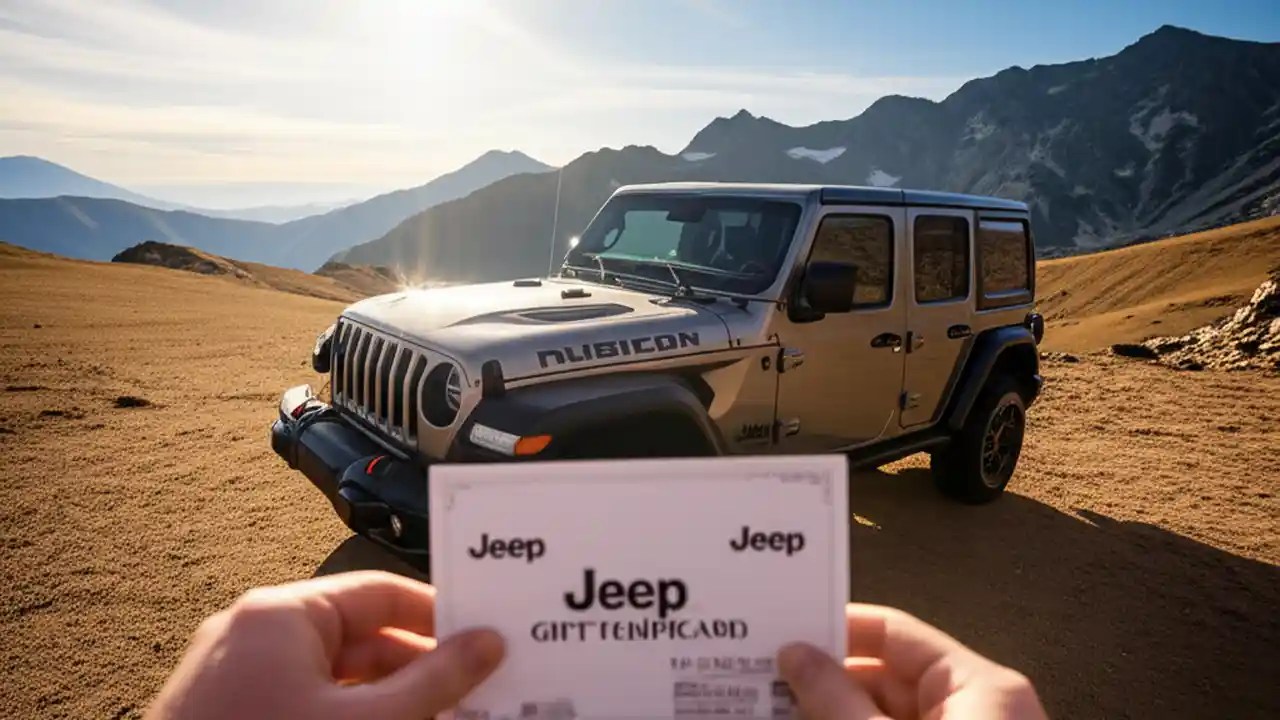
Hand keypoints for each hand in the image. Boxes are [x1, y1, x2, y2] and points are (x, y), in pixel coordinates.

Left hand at [147, 571, 503, 719]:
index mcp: (280, 615)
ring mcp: (236, 681)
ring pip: (334, 678)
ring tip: (440, 717)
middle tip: (474, 692)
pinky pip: (304, 703)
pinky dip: (348, 716)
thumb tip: (485, 646)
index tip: (484, 640)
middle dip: (417, 669)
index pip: (380, 593)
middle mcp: (253, 637)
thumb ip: (432, 684)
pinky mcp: (230, 717)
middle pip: (361, 639)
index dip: (438, 617)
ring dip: (387, 699)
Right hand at [778, 604, 1046, 719]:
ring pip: (885, 711)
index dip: (837, 627)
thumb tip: (797, 655)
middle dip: (827, 678)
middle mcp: (981, 707)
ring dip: (834, 709)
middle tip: (769, 676)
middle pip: (886, 675)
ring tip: (779, 703)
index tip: (788, 630)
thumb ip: (836, 700)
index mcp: (983, 686)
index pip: (895, 631)